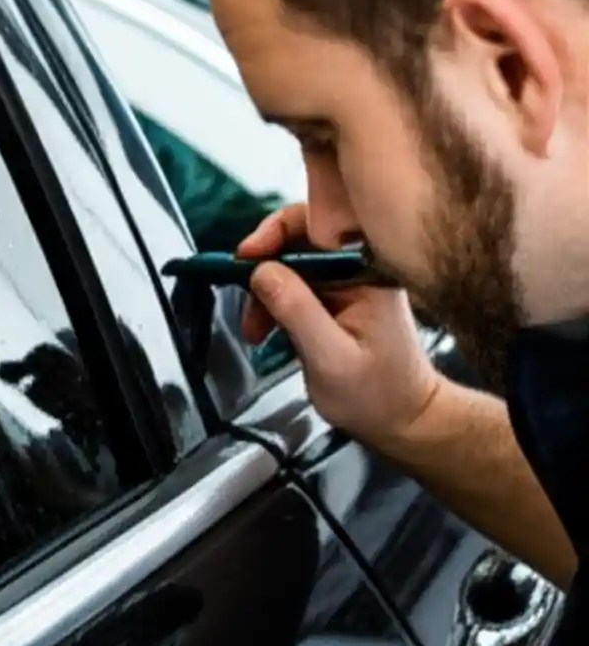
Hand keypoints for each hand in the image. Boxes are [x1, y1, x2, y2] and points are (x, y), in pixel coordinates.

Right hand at [238, 204, 442, 448]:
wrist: (403, 420)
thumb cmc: (376, 394)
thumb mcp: (330, 356)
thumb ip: (297, 310)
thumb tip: (260, 270)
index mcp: (366, 271)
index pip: (315, 225)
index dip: (273, 233)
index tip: (243, 259)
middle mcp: (358, 268)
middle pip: (296, 242)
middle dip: (262, 270)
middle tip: (244, 304)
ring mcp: (347, 283)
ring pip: (290, 266)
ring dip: (263, 293)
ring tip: (254, 331)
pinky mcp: (335, 299)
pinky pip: (295, 285)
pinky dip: (273, 304)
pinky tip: (266, 330)